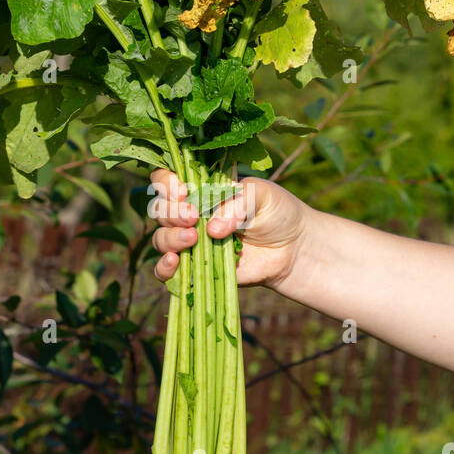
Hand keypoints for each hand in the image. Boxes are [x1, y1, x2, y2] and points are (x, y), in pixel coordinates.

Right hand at [149, 168, 309, 288]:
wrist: (294, 248)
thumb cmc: (277, 212)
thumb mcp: (262, 195)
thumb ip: (237, 203)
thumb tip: (212, 230)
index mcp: (200, 189)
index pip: (166, 180)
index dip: (165, 183)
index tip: (182, 191)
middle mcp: (189, 215)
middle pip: (159, 210)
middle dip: (171, 212)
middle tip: (193, 216)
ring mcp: (190, 243)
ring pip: (160, 239)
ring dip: (169, 238)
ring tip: (193, 238)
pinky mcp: (195, 270)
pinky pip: (167, 272)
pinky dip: (164, 268)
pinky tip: (174, 263)